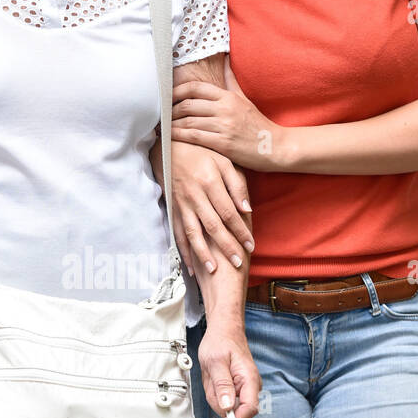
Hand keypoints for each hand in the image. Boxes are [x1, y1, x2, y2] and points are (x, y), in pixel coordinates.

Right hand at [169, 142, 253, 274]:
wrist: (166, 147)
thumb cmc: (200, 153)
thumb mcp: (223, 160)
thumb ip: (236, 184)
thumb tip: (246, 209)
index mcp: (210, 183)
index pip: (228, 213)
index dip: (240, 231)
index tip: (251, 246)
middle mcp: (195, 196)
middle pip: (213, 227)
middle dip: (226, 247)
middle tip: (238, 264)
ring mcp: (181, 204)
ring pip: (193, 233)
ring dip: (203, 253)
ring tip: (213, 270)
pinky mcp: (172, 210)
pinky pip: (178, 233)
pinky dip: (184, 250)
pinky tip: (191, 265)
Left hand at [172, 56, 282, 168]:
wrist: (275, 146)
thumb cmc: (257, 124)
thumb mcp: (243, 99)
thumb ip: (230, 80)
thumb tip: (224, 60)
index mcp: (228, 97)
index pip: (196, 88)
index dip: (177, 91)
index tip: (166, 97)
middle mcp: (225, 109)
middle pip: (188, 104)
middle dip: (170, 110)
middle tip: (160, 115)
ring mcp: (224, 126)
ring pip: (189, 121)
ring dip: (171, 124)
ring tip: (161, 127)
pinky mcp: (223, 144)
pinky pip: (194, 137)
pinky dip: (179, 136)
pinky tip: (170, 137)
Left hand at [198, 319, 261, 417]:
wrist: (224, 332)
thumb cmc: (220, 343)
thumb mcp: (215, 363)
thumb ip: (222, 385)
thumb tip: (227, 407)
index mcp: (249, 380)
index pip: (249, 409)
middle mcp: (251, 386)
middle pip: (235, 410)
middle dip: (218, 400)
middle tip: (211, 380)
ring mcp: (244, 388)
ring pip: (226, 405)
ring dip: (214, 394)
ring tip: (212, 374)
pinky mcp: (237, 389)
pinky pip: (223, 399)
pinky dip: (214, 391)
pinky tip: (214, 376)